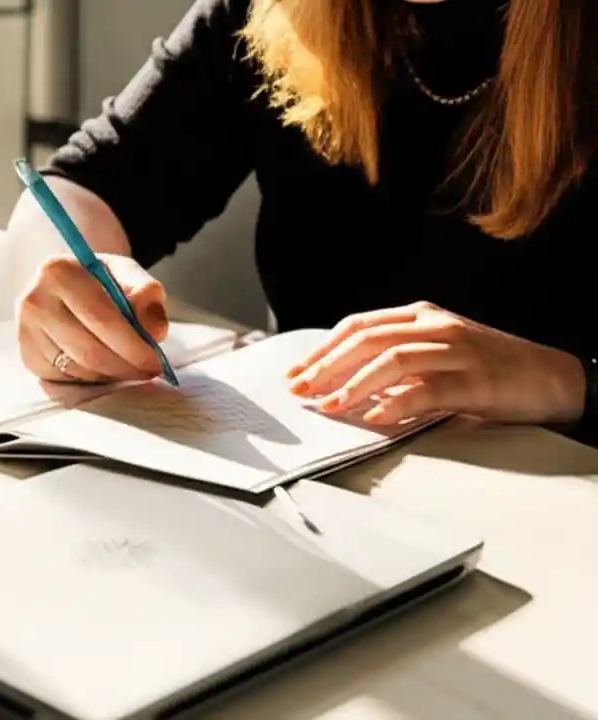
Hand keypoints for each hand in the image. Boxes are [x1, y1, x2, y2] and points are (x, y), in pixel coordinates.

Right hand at [16, 253, 168, 381]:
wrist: (65, 286)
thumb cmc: (99, 281)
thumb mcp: (126, 274)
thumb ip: (146, 294)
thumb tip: (154, 330)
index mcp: (60, 272)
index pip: (101, 319)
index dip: (132, 346)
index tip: (155, 363)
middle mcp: (35, 300)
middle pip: (88, 351)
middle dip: (124, 367)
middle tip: (148, 372)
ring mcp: (25, 330)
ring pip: (77, 369)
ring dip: (109, 375)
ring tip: (129, 367)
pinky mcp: (26, 355)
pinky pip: (64, 380)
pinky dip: (90, 380)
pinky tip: (104, 367)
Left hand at [286, 301, 584, 424]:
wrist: (552, 377)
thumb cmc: (488, 369)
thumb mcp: (435, 352)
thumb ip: (394, 359)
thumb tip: (340, 381)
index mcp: (420, 315)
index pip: (358, 325)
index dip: (321, 349)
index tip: (294, 373)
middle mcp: (435, 325)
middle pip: (367, 339)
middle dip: (326, 367)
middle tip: (300, 391)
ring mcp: (456, 350)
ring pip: (392, 359)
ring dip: (354, 385)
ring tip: (331, 407)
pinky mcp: (475, 380)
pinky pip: (428, 388)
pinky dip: (398, 403)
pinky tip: (377, 418)